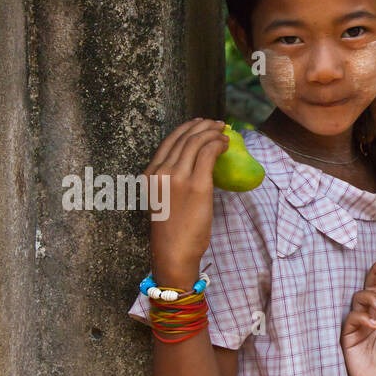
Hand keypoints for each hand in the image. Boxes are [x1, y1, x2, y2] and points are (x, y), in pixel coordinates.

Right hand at [146, 118, 229, 281]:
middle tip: (216, 123)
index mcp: (150, 174)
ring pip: (197, 143)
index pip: (169, 142)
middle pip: (184, 138)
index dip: (186, 129)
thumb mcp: (163, 200)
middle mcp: (161, 172)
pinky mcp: (197, 186)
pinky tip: (225, 144)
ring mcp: (178, 177)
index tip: (199, 124)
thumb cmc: (171, 231)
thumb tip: (193, 168)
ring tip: (224, 132)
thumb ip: (171, 182)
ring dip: (212, 133)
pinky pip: (208, 154)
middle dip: (202, 126)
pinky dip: (218, 145)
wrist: (173, 252)